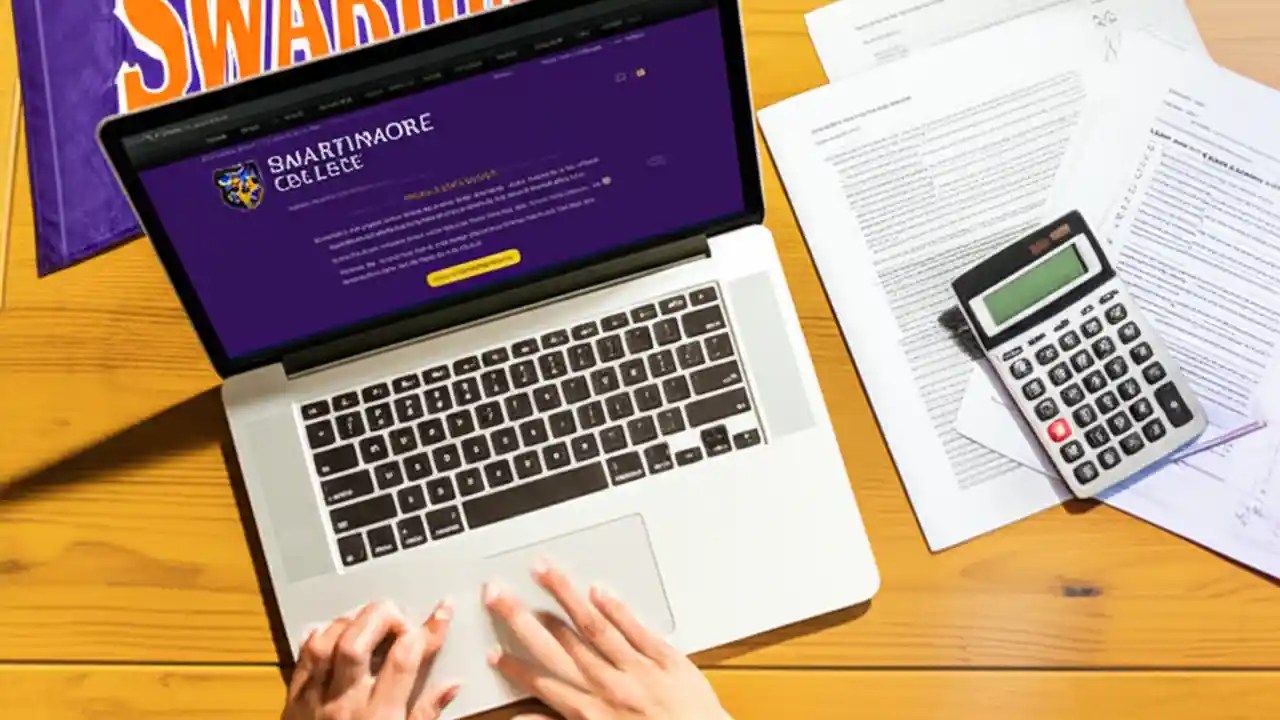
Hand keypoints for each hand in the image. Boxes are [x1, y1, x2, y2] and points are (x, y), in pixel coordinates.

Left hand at [282, 600, 458, 719]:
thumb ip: (425, 715)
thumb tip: (449, 687)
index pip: (404, 660)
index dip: (427, 630)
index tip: (441, 614)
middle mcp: (345, 706)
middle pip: (358, 640)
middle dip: (382, 616)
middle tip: (399, 618)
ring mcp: (314, 703)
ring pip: (325, 643)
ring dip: (349, 622)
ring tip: (368, 622)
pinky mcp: (292, 705)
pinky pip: (302, 660)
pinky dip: (319, 639)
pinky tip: (335, 635)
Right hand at [483, 561, 730, 719]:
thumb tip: (524, 718)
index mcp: (591, 714)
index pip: (542, 682)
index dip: (514, 665)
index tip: (493, 650)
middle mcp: (609, 688)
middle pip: (557, 645)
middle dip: (523, 617)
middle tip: (498, 593)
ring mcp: (638, 671)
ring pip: (593, 626)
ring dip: (564, 595)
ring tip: (543, 570)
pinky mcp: (667, 660)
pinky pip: (636, 630)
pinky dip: (615, 608)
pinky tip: (597, 589)